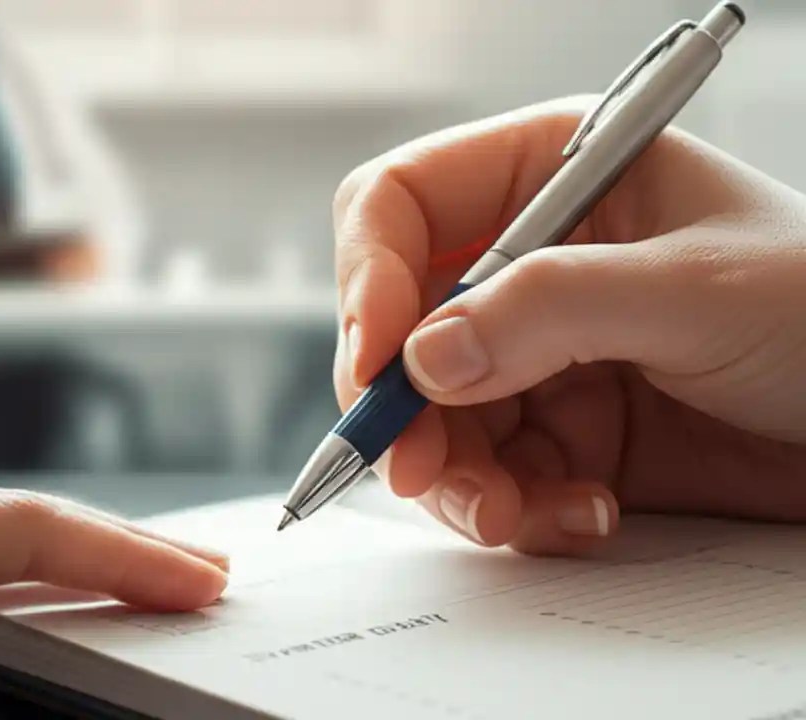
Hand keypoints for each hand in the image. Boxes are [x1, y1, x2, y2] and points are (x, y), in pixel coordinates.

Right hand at [333, 97, 805, 555]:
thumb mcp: (693, 292)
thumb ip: (548, 312)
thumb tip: (424, 359)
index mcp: (552, 178)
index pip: (401, 205)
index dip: (369, 278)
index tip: (374, 361)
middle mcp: (531, 264)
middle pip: (401, 327)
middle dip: (406, 406)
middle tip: (417, 469)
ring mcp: (543, 353)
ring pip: (436, 417)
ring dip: (461, 478)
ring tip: (515, 512)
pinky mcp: (565, 432)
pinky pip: (493, 474)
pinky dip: (518, 507)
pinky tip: (582, 513)